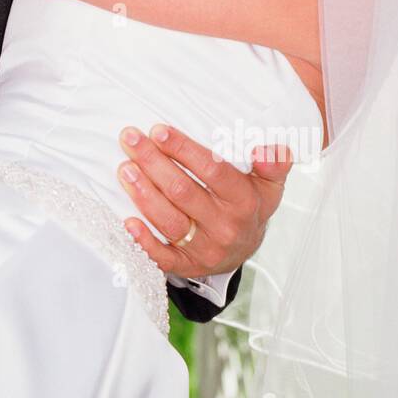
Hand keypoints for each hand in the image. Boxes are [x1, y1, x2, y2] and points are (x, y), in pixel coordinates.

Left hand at [116, 123, 292, 278]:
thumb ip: (273, 163)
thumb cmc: (249, 206)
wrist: (244, 249)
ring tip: (125, 168)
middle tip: (131, 139)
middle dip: (153, 163)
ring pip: (170, 221)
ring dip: (143, 193)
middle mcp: (225, 227)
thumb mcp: (269, 184)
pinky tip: (127, 221)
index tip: (158, 131)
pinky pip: (163, 257)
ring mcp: (206, 249)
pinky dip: (144, 241)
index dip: (183, 150)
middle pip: (183, 192)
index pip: (212, 171)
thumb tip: (267, 149)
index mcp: (244, 202)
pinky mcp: (188, 266)